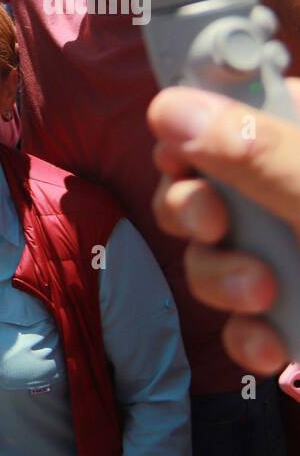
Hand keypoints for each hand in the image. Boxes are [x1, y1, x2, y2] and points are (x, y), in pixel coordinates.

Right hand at [148, 81, 299, 374]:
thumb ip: (258, 155)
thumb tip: (168, 108)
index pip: (236, 105)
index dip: (194, 124)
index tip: (178, 156)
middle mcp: (288, 192)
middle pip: (203, 179)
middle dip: (194, 212)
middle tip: (211, 227)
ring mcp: (290, 255)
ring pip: (212, 250)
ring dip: (220, 277)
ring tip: (259, 299)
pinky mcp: (290, 314)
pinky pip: (239, 317)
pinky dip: (246, 335)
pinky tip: (271, 350)